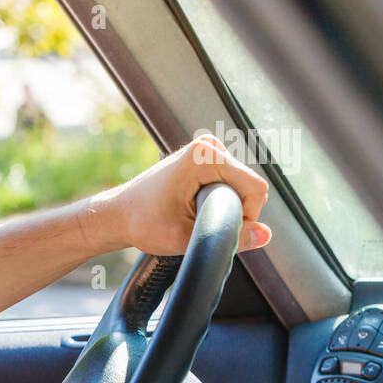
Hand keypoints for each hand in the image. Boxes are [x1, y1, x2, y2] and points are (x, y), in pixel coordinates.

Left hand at [85, 134, 271, 255]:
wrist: (118, 215)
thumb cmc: (143, 223)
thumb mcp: (184, 238)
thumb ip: (228, 238)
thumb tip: (265, 235)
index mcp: (205, 155)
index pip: (256, 189)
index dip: (246, 216)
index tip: (215, 226)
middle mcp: (209, 145)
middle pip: (250, 187)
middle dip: (233, 211)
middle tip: (197, 221)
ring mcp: (207, 149)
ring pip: (241, 188)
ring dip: (225, 207)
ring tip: (191, 214)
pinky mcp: (205, 158)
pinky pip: (230, 184)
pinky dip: (219, 200)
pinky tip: (193, 207)